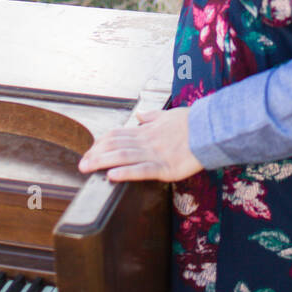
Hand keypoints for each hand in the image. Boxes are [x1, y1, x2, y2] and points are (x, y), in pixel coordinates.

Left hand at [77, 107, 201, 182]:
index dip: (101, 143)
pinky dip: (125, 172)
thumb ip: (153, 117)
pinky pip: (142, 170)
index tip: (90, 151)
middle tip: (81, 164)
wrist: (211, 128)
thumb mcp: (169, 115)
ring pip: (123, 157)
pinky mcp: (166, 168)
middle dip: (96, 155)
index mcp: (147, 130)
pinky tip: (112, 175)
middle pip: (115, 146)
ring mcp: (155, 154)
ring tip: (88, 169)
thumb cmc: (192, 122)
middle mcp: (147, 141)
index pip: (117, 135)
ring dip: (103, 163)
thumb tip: (141, 115)